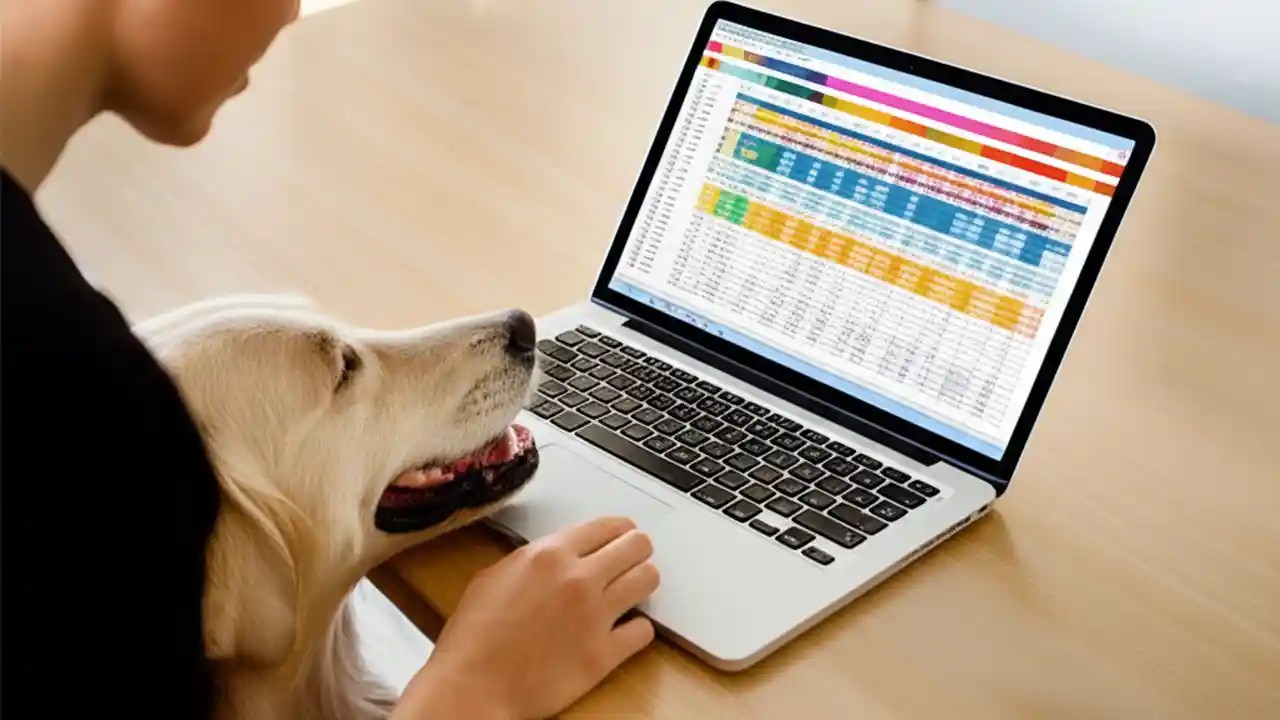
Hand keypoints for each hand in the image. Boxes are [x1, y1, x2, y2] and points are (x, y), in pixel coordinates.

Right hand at [394, 516, 659, 719]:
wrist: (472, 688)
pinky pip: (644, 631)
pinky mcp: (603, 654)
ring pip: (649, 579)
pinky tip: (624, 632)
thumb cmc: (473, 637)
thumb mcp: (493, 578)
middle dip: (637, 551)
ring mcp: (594, 616)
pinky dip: (637, 630)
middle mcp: (577, 578)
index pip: (607, 525)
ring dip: (642, 583)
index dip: (620, 529)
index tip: (624, 535)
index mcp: (549, 555)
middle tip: (632, 561)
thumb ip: (530, 561)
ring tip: (631, 593)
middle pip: (637, 545)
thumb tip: (554, 558)